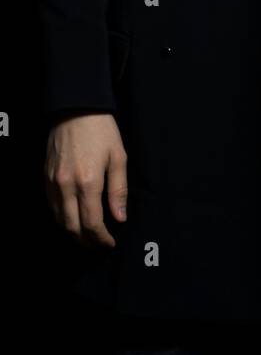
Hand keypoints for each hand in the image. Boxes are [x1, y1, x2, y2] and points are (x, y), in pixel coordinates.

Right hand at [45, 113, 127, 248]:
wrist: (75, 109)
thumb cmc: (102, 131)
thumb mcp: (118, 157)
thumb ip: (119, 190)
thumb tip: (120, 218)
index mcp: (88, 182)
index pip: (92, 223)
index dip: (101, 239)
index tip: (110, 243)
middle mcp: (66, 186)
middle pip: (72, 228)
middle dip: (86, 241)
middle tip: (99, 245)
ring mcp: (53, 183)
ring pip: (59, 220)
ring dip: (73, 232)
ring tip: (88, 235)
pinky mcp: (45, 177)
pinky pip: (51, 206)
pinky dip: (62, 218)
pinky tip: (74, 217)